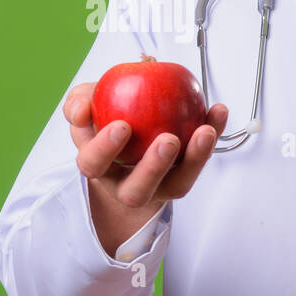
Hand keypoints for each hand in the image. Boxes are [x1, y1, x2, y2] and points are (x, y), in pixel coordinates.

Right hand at [63, 82, 229, 211]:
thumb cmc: (104, 122)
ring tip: (204, 131)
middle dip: (153, 167)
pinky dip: (213, 134)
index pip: (94, 164)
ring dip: (194, 159)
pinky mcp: (185, 174)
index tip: (122, 125)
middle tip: (167, 140)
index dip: (105, 148)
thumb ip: (77, 105)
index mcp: (99, 167)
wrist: (129, 138)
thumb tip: (81, 108)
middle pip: (138, 191)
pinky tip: (218, 111)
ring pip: (178, 184)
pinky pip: (201, 160)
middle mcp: (128, 185)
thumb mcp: (86, 109)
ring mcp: (160, 185)